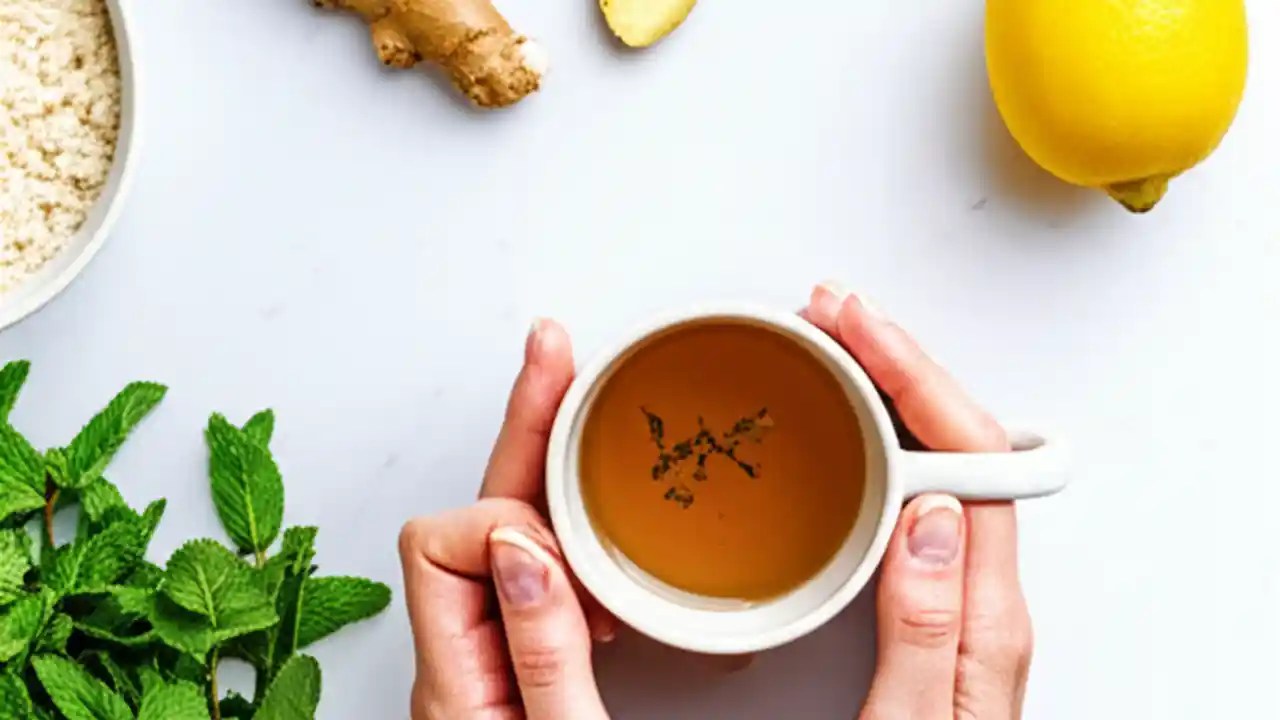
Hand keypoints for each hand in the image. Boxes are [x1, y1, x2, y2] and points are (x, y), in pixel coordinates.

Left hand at [400, 320, 614, 719]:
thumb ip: (544, 650)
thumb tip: (525, 544)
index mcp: (455, 675)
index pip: (445, 544)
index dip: (508, 521)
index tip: (566, 548)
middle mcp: (459, 658)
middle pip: (474, 514)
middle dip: (523, 430)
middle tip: (554, 355)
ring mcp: (486, 659)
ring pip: (503, 535)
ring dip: (547, 473)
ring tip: (589, 410)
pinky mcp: (518, 665)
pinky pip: (533, 573)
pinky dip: (569, 532)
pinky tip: (602, 524)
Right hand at [806, 284, 1033, 719]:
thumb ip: (926, 627)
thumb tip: (929, 512)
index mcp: (986, 614)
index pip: (969, 458)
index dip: (914, 377)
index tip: (855, 330)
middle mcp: (979, 592)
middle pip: (959, 441)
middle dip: (897, 363)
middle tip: (834, 315)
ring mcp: (951, 591)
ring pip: (934, 458)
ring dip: (888, 392)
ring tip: (837, 348)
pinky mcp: (920, 598)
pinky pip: (910, 493)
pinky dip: (876, 443)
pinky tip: (842, 434)